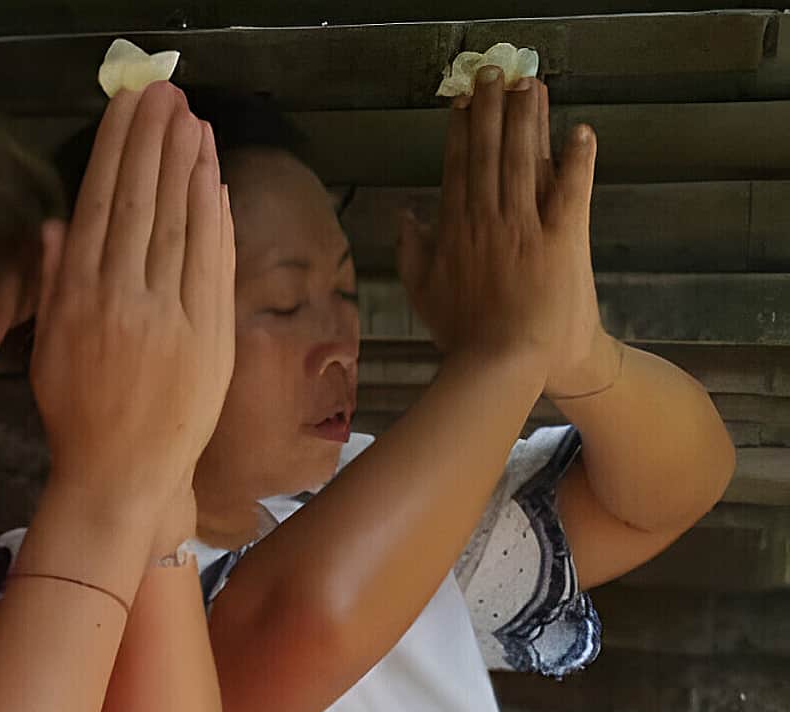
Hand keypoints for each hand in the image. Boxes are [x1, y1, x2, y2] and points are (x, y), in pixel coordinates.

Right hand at [30, 82, 234, 546]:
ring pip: (180, 223)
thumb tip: (56, 222)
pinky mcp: (211, 334)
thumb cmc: (78, 416)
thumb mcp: (46, 349)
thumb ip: (52, 282)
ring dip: (187, 165)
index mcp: (79, 297)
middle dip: (153, 141)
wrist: (125, 476)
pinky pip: (213, 262)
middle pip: (142, 202)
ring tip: (192, 119)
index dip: (115, 150)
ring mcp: (173, 315)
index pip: (100, 204)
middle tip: (164, 91)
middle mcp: (124, 297)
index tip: (126, 108)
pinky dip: (215, 217)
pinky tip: (214, 179)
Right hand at [397, 68, 604, 392]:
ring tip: (529, 85)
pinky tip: (582, 132)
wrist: (501, 365)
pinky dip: (577, 162)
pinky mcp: (561, 239)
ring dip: (528, 120)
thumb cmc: (462, 334)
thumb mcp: (423, 293)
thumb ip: (411, 252)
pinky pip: (571, 192)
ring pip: (524, 160)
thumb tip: (403, 216)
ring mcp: (525, 227)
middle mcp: (488, 218)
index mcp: (455, 229)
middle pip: (488, 152)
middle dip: (491, 108)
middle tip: (494, 72)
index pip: (457, 167)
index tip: (462, 101)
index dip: (460, 130)